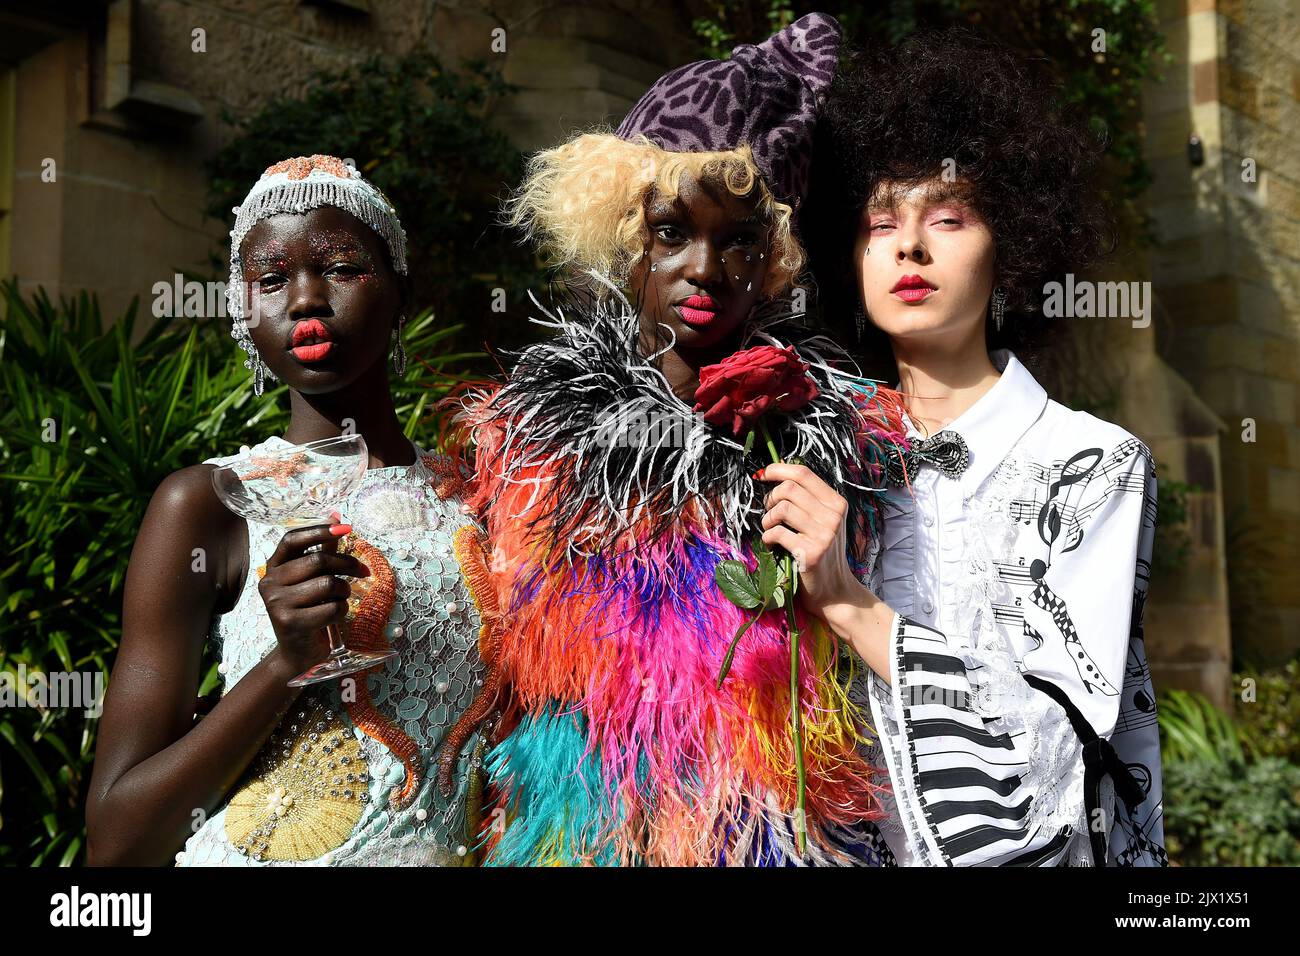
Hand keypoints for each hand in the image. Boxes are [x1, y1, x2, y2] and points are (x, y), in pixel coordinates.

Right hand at [258, 521, 369, 674]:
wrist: (297, 652)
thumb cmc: (308, 610)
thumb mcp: (312, 579)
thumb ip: (323, 549)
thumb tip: (336, 516)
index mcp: (273, 567)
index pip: (292, 539)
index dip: (319, 530)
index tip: (345, 527)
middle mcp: (269, 583)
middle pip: (318, 561)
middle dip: (347, 564)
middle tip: (363, 571)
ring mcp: (276, 604)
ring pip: (327, 584)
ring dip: (344, 591)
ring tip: (341, 598)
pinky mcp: (290, 623)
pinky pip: (331, 608)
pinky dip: (341, 610)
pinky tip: (333, 616)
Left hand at [756, 462, 868, 620]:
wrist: (834, 590)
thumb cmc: (822, 552)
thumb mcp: (823, 522)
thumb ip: (808, 500)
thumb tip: (777, 474)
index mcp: (836, 503)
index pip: (803, 474)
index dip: (778, 470)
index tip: (762, 474)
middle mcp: (833, 516)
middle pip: (788, 489)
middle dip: (770, 499)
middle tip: (770, 514)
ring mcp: (824, 534)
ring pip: (781, 509)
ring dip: (767, 520)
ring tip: (771, 531)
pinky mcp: (811, 552)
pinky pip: (777, 533)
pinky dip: (768, 538)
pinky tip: (773, 545)